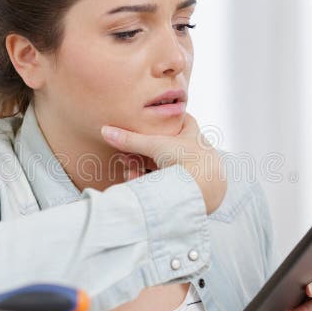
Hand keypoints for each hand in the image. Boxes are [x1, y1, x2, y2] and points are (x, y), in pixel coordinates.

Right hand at [100, 113, 226, 214]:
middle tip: (127, 157)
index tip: (153, 122)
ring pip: (163, 167)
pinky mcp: (188, 189)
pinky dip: (150, 183)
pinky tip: (138, 184)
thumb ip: (130, 140)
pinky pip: (166, 183)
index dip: (168, 121)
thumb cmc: (187, 159)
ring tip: (131, 173)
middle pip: (166, 147)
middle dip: (142, 154)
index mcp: (193, 135)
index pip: (183, 121)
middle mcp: (195, 151)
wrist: (206, 189)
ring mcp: (193, 170)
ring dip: (143, 170)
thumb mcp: (156, 145)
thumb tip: (105, 130)